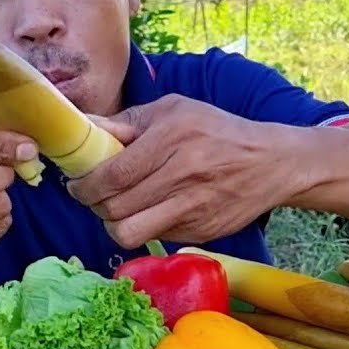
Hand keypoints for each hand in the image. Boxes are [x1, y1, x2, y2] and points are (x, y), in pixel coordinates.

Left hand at [68, 94, 308, 247]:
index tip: (77, 184)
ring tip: (118, 210)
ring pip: (129, 233)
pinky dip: (146, 227)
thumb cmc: (217, 131)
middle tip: (94, 196)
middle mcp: (183, 173)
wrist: (272, 163)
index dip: (84, 185)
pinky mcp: (202, 231)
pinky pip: (157, 237)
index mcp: (172, 137)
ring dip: (114, 224)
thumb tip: (85, 128)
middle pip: (114, 207)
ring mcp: (194, 207)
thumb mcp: (174, 111)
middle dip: (94, 205)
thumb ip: (128, 121)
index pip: (112, 174)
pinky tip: (153, 211)